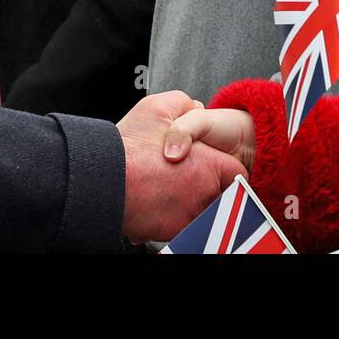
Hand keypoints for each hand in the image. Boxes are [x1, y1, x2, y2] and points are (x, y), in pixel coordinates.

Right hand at [118, 91, 245, 242]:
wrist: (104, 183)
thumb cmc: (130, 149)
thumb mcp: (158, 107)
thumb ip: (184, 104)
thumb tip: (193, 107)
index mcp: (210, 166)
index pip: (234, 172)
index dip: (221, 165)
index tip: (210, 166)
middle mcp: (205, 195)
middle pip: (217, 193)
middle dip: (203, 184)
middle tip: (181, 175)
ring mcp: (190, 218)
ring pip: (198, 211)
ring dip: (187, 202)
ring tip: (164, 189)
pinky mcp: (173, 234)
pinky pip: (180, 226)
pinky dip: (170, 217)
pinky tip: (154, 203)